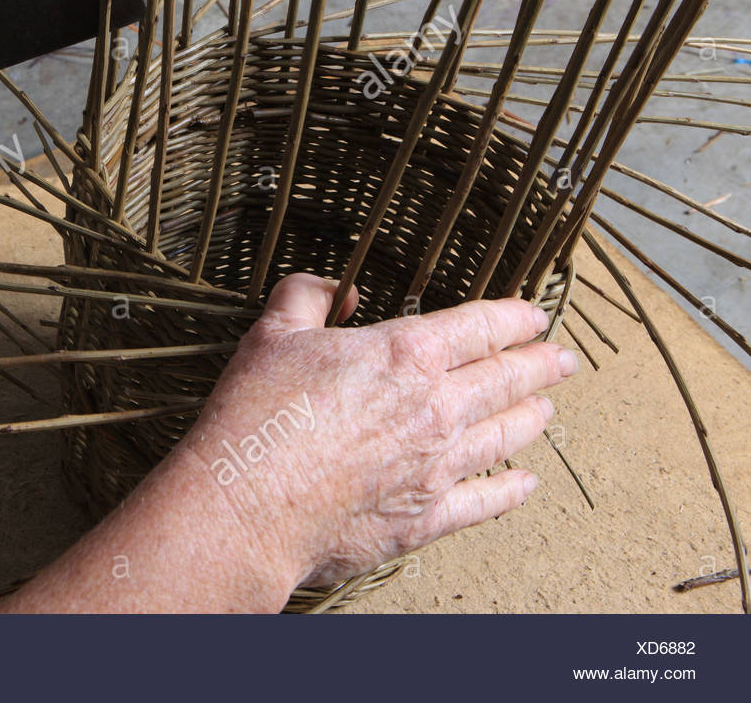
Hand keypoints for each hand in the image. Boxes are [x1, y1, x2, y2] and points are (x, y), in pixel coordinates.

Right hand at [180, 274, 574, 592]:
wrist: (245, 503)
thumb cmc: (255, 416)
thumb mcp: (272, 334)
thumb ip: (308, 297)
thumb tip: (339, 288)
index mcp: (404, 354)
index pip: (480, 327)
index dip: (515, 318)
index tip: (534, 317)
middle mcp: (435, 408)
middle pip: (507, 380)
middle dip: (540, 366)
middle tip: (562, 361)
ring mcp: (437, 467)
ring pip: (505, 436)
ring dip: (531, 419)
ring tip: (546, 410)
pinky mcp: (425, 518)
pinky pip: (485, 502)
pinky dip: (511, 490)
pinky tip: (524, 483)